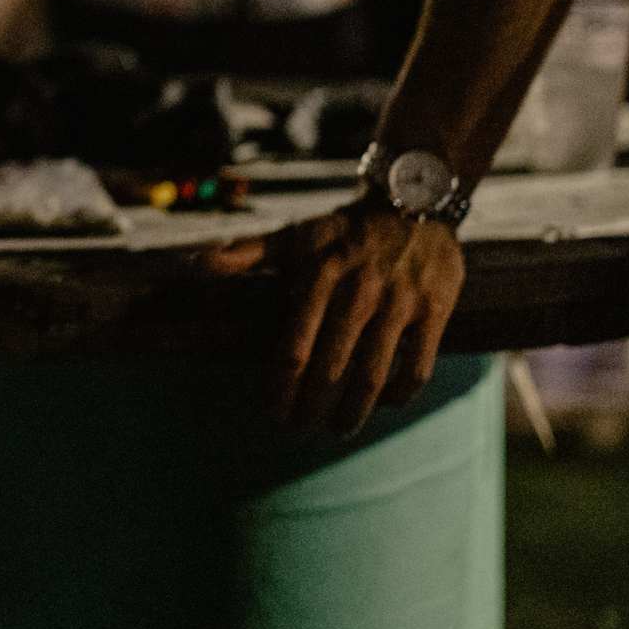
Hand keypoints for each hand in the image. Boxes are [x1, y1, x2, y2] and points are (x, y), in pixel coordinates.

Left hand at [200, 193, 464, 432]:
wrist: (414, 199)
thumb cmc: (344, 229)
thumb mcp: (294, 236)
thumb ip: (245, 253)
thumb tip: (195, 266)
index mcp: (318, 276)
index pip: (294, 347)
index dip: (282, 387)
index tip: (274, 413)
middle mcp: (357, 291)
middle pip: (330, 368)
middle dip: (311, 407)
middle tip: (299, 429)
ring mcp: (398, 302)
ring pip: (372, 374)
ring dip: (354, 411)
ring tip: (339, 429)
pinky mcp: (434, 310)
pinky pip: (417, 366)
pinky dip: (401, 394)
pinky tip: (386, 403)